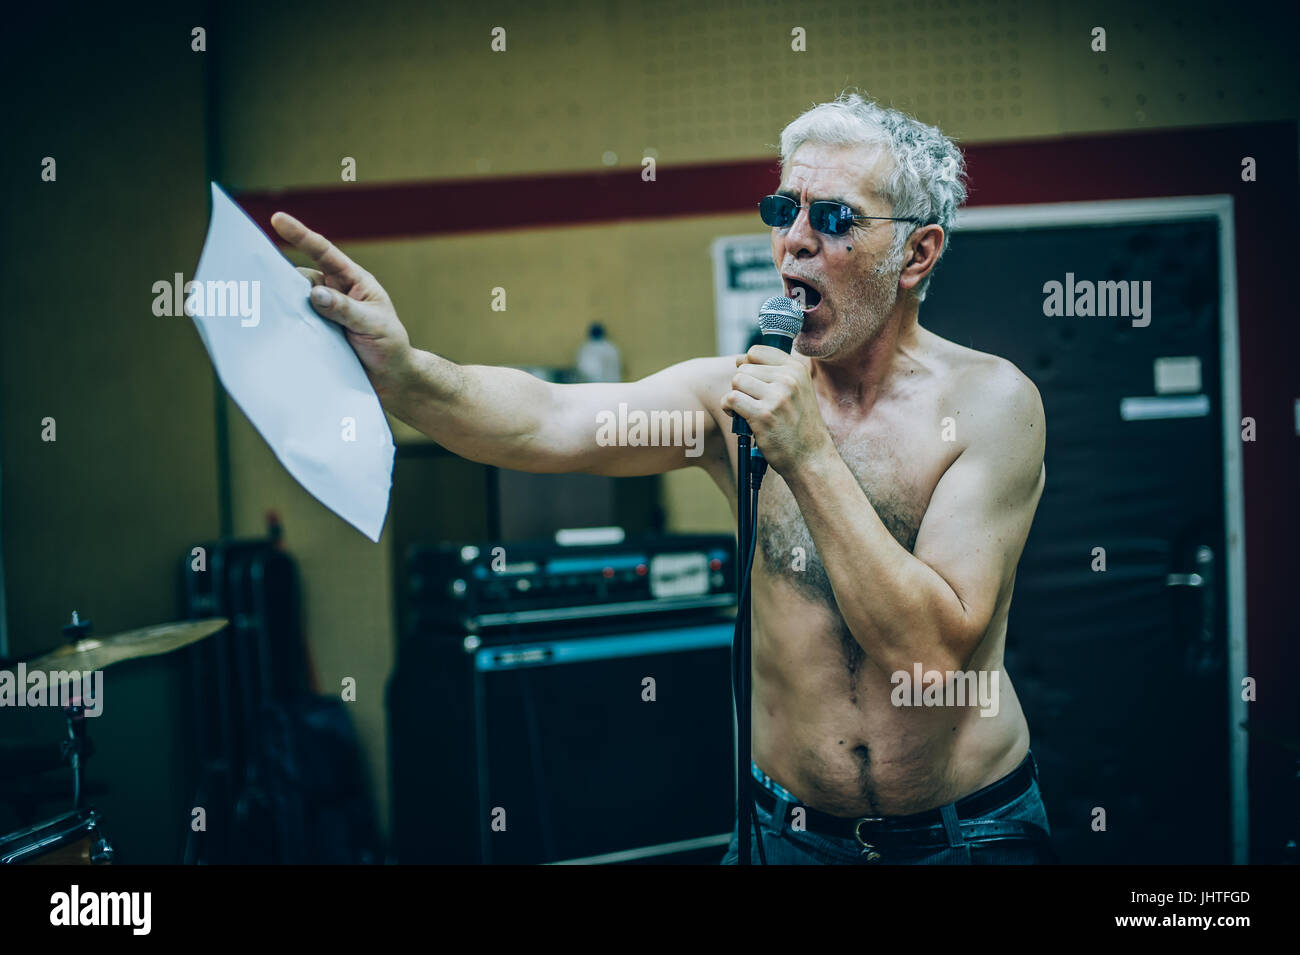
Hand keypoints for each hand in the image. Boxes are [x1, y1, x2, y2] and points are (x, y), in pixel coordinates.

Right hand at [270, 212, 413, 400]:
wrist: (390, 379)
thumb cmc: (388, 345)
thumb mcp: (372, 324)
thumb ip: (344, 310)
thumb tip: (315, 293)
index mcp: (352, 281)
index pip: (324, 253)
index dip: (300, 235)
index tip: (277, 219)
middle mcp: (334, 292)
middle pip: (300, 278)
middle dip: (280, 276)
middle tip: (257, 278)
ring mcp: (323, 313)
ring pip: (294, 302)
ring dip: (281, 305)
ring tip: (263, 309)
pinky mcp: (316, 333)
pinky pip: (295, 324)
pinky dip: (284, 325)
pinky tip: (271, 328)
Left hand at [720, 345, 833, 473]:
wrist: (811, 457)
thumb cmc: (798, 425)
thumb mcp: (798, 391)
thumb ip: (773, 372)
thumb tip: (739, 359)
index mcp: (797, 369)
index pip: (757, 351)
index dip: (748, 365)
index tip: (753, 383)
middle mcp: (788, 379)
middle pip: (743, 368)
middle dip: (742, 385)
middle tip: (753, 403)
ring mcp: (777, 397)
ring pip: (736, 382)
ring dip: (735, 397)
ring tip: (746, 410)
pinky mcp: (763, 415)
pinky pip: (731, 399)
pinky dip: (729, 408)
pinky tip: (738, 417)